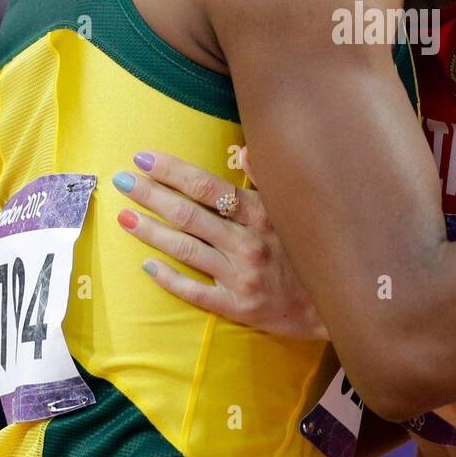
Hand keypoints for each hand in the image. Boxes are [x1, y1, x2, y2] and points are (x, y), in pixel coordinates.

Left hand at [113, 148, 327, 340]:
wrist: (333, 305)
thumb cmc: (309, 252)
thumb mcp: (294, 211)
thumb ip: (267, 180)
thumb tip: (245, 150)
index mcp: (262, 214)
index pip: (208, 186)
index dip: (172, 171)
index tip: (144, 159)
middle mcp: (249, 243)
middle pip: (189, 215)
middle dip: (151, 195)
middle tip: (122, 180)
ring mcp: (242, 276)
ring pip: (186, 249)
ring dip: (151, 231)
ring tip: (124, 216)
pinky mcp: (238, 306)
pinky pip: (195, 292)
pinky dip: (169, 278)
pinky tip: (147, 265)